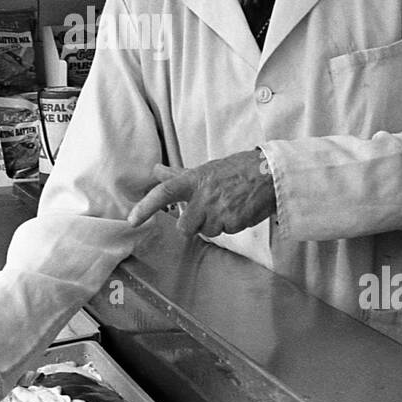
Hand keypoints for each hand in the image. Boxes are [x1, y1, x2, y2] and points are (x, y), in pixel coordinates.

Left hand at [126, 150, 275, 241]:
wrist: (269, 173)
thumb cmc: (235, 170)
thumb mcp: (205, 170)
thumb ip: (178, 175)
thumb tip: (156, 170)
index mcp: (193, 180)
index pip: (164, 193)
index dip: (146, 207)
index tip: (132, 221)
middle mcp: (203, 196)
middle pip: (185, 227)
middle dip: (196, 223)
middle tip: (210, 208)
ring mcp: (218, 210)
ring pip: (207, 231)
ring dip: (216, 223)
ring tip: (229, 205)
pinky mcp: (234, 221)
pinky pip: (226, 232)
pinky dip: (232, 224)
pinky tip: (240, 209)